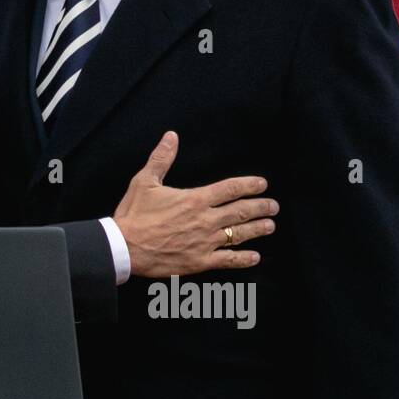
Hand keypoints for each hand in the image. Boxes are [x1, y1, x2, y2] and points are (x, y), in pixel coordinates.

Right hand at [112, 131, 274, 277]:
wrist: (125, 247)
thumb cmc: (134, 214)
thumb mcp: (145, 181)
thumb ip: (162, 159)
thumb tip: (171, 136)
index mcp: (195, 199)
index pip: (231, 189)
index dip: (249, 185)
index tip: (262, 184)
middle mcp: (206, 220)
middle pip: (241, 211)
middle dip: (261, 207)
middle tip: (273, 206)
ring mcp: (205, 242)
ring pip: (240, 235)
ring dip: (257, 229)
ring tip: (270, 226)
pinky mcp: (200, 262)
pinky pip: (228, 260)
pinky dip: (244, 258)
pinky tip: (255, 257)